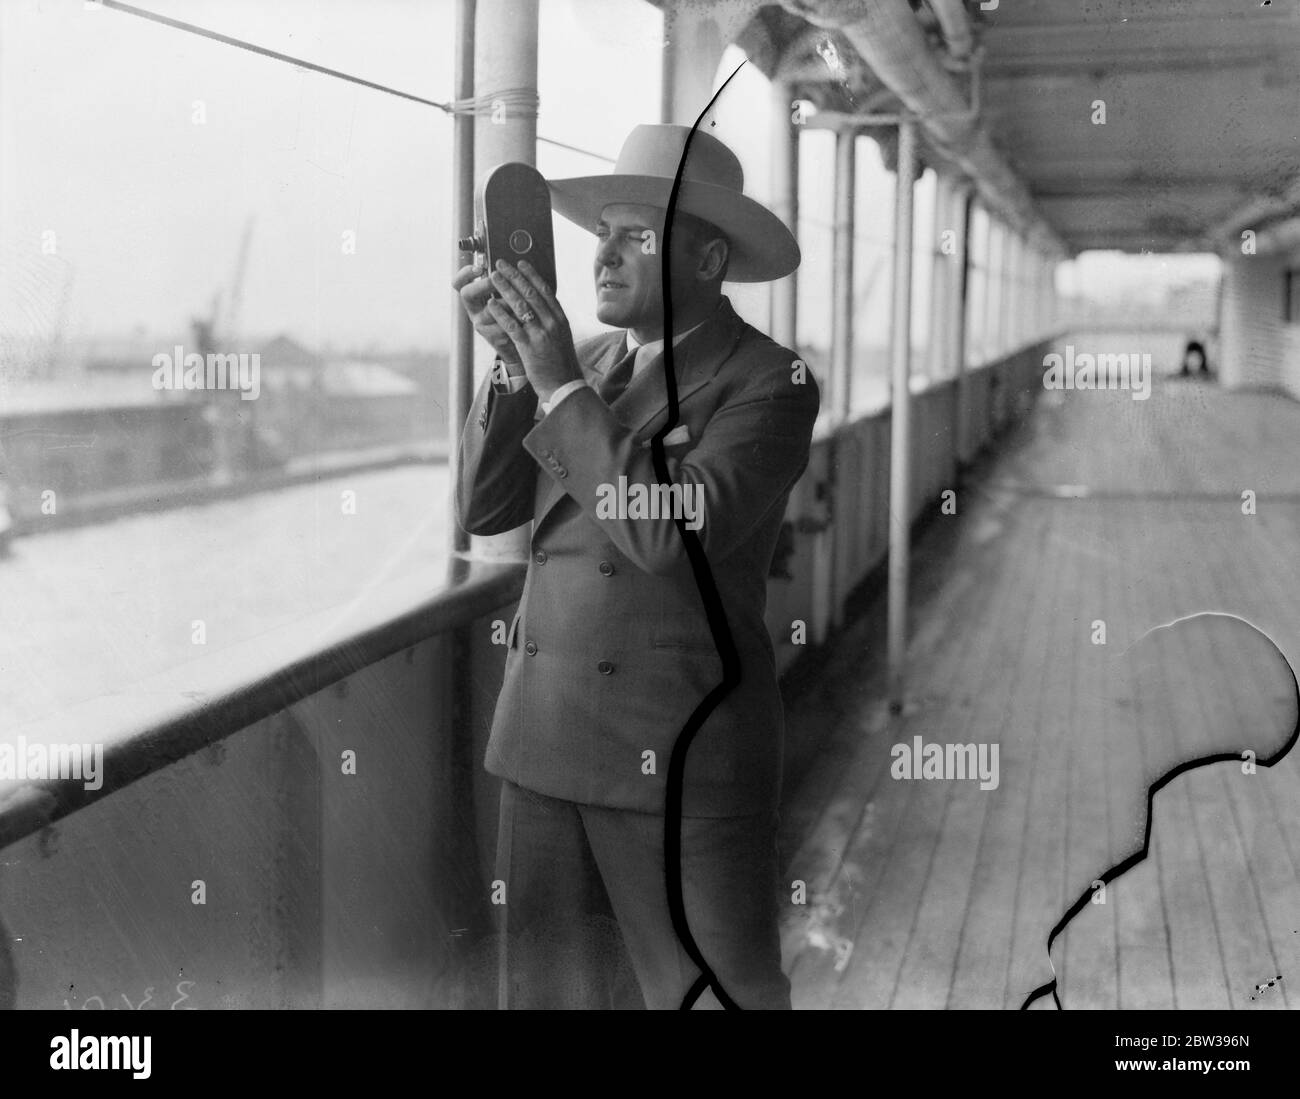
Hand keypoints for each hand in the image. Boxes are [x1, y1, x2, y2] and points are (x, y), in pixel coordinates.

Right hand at [452, 262, 520, 363]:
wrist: (522, 343)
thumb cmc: (515, 314)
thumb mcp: (506, 296)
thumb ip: (504, 281)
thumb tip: (509, 264)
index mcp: (473, 298)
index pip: (458, 283)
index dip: (464, 273)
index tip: (479, 267)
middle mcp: (474, 311)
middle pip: (467, 293)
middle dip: (485, 283)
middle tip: (500, 278)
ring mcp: (482, 325)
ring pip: (491, 309)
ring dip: (509, 301)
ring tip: (523, 298)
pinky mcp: (494, 337)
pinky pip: (505, 323)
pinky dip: (519, 317)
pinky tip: (528, 315)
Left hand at [485, 260, 581, 402]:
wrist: (564, 386)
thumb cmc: (562, 364)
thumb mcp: (562, 338)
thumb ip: (552, 322)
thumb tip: (541, 307)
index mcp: (561, 320)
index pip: (546, 291)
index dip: (532, 275)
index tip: (521, 263)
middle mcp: (552, 323)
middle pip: (531, 293)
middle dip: (514, 276)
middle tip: (501, 264)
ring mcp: (541, 334)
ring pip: (521, 305)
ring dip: (505, 288)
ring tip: (494, 277)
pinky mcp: (529, 346)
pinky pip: (512, 325)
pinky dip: (501, 312)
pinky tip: (491, 303)